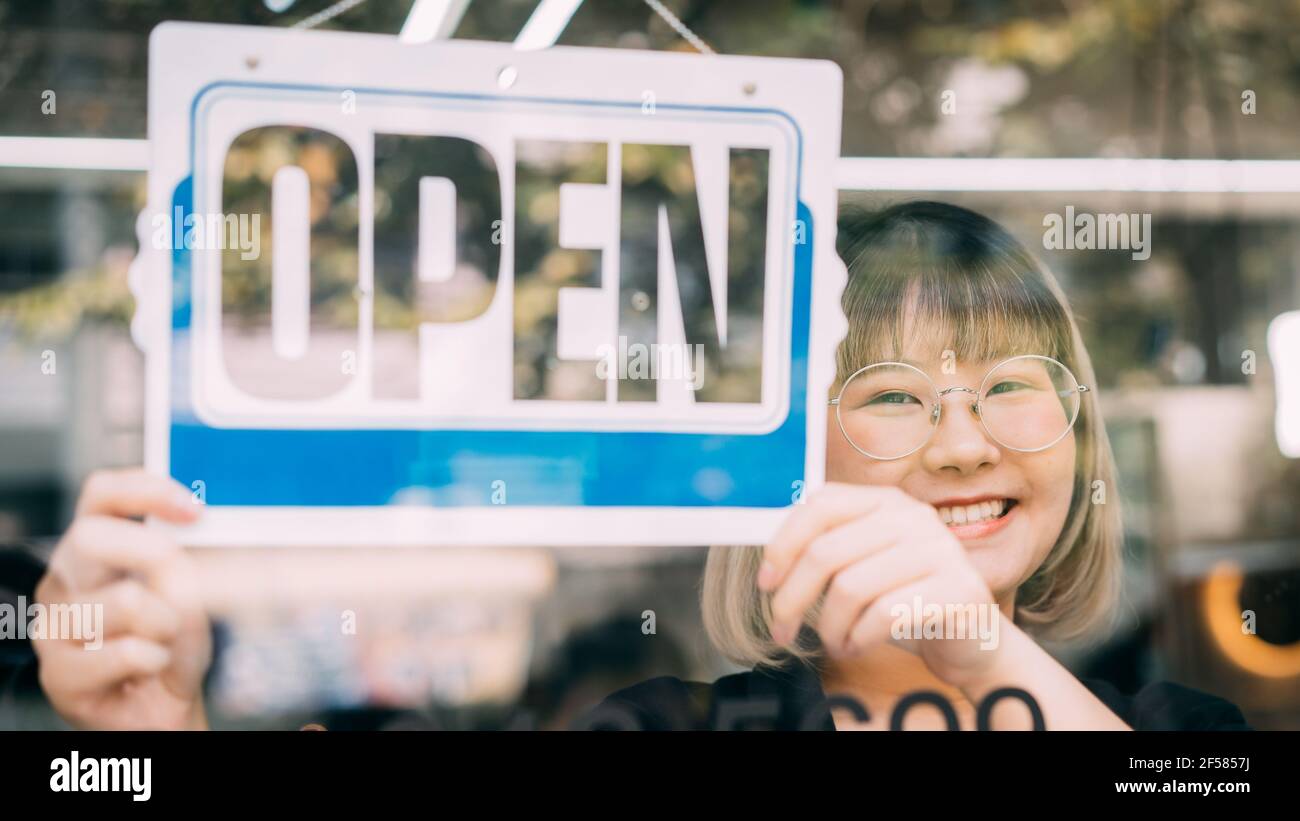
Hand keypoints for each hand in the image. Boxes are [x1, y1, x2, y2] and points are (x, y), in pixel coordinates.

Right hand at [33, 469, 211, 729]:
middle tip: (185, 595)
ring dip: (169, 626)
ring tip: (164, 645)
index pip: (101, 494)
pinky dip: (159, 662)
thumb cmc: (173, 646)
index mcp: (93, 549)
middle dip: (158, 560)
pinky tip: (149, 671)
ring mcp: (53, 625)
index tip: (194, 510)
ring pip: (126, 600)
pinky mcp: (57, 672)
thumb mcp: (191, 592)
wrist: (163, 710)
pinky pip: (129, 651)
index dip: (145, 490)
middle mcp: (63, 579)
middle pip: (95, 538)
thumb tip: (190, 528)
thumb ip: (184, 556)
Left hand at [760, 482, 1001, 687]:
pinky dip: (859, 638)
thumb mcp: (862, 567)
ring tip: (834, 643)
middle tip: (782, 631)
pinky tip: (858, 646)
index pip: (820, 505)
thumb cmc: (902, 601)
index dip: (783, 544)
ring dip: (829, 627)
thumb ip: (826, 551)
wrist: (970, 639)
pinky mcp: (958, 587)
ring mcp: (940, 549)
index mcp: (885, 501)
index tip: (765, 584)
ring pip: (849, 588)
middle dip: (792, 599)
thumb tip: (768, 566)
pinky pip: (883, 614)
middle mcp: (913, 516)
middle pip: (825, 553)